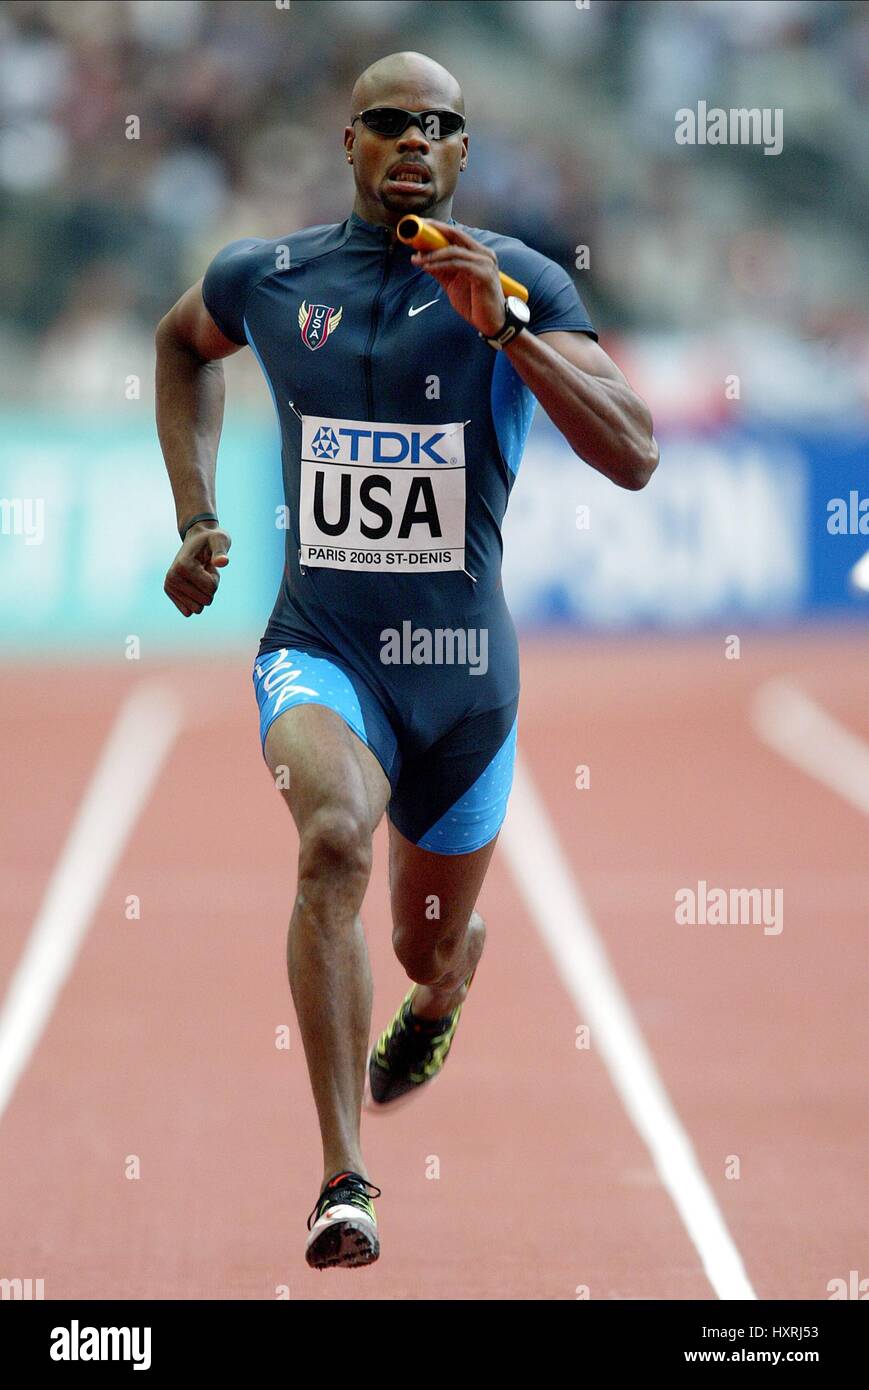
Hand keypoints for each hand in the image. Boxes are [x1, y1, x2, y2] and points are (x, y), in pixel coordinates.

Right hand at [164, 522, 230, 616]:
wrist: (197, 539)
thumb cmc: (211, 539)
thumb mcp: (220, 541)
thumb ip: (221, 552)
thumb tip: (223, 562)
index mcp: (183, 566)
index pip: (211, 588)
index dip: (215, 578)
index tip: (208, 564)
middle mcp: (172, 577)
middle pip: (206, 601)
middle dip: (210, 587)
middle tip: (204, 570)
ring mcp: (169, 586)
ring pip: (198, 609)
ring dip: (203, 593)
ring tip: (199, 576)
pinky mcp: (170, 592)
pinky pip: (189, 612)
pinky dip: (195, 600)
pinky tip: (192, 583)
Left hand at [410, 220, 505, 337]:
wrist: (492, 323)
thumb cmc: (475, 304)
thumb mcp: (453, 284)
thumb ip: (440, 269)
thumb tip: (421, 257)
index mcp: (478, 253)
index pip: (456, 234)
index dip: (437, 228)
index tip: (419, 227)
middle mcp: (484, 254)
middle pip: (456, 235)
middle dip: (434, 231)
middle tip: (414, 235)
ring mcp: (485, 263)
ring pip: (453, 251)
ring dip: (432, 254)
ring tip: (416, 260)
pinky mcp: (483, 274)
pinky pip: (457, 265)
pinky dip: (440, 265)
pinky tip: (427, 267)